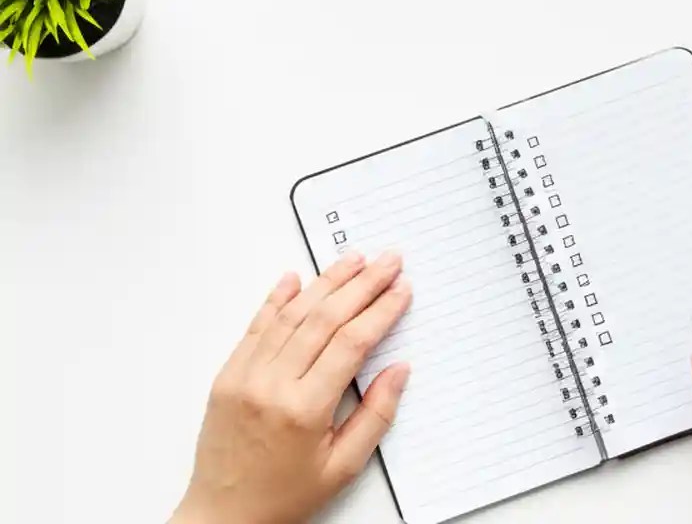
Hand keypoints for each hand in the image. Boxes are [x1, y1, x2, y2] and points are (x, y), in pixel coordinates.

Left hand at [171, 251, 412, 523]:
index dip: (381, 311)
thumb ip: (375, 415)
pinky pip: (255, 327)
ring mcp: (245, 376)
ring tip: (353, 260)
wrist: (222, 516)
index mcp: (304, 410)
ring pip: (291, 315)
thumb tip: (398, 370)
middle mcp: (271, 385)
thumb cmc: (283, 496)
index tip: (402, 290)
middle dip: (362, 285)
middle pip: (325, 319)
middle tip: (388, 262)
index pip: (351, 343)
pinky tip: (295, 279)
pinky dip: (276, 299)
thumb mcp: (343, 466)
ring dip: (325, 283)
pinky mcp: (227, 375)